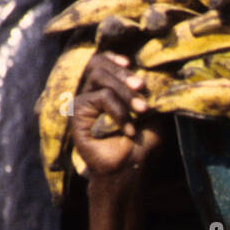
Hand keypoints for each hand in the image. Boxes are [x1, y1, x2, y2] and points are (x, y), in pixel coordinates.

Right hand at [72, 52, 165, 179]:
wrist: (128, 169)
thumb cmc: (141, 143)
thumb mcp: (152, 113)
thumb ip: (148, 92)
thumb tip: (152, 72)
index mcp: (104, 89)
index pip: (102, 62)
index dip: (114, 59)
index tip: (133, 65)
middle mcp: (90, 92)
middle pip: (99, 64)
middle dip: (124, 74)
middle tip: (142, 88)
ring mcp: (82, 102)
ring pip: (99, 77)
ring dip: (124, 92)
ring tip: (142, 110)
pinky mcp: (77, 113)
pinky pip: (100, 97)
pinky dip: (119, 111)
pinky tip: (129, 129)